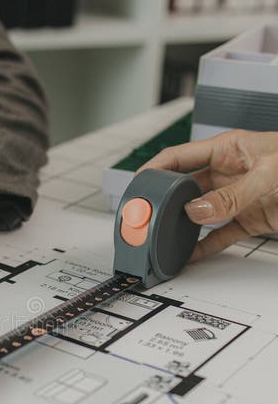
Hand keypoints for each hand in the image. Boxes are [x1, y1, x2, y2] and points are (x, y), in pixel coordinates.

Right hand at [141, 129, 277, 260]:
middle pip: (185, 187)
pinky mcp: (248, 220)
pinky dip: (204, 247)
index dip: (156, 167)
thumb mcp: (267, 172)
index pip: (181, 156)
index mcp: (228, 149)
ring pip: (199, 214)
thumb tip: (198, 210)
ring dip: (183, 225)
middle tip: (150, 214)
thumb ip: (232, 194)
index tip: (139, 182)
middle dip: (166, 200)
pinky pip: (219, 236)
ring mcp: (236, 198)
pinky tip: (191, 254)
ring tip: (166, 234)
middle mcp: (228, 173)